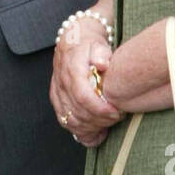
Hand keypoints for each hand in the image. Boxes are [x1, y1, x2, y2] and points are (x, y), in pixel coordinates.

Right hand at [50, 17, 123, 147]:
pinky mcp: (57, 100)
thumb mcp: (97, 44)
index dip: (100, 109)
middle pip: (77, 112)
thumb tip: (103, 64)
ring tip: (108, 125)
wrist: (72, 41)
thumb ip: (101, 53)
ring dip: (90, 128)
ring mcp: (57, 94)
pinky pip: (65, 122)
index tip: (116, 112)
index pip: (83, 97)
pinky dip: (80, 132)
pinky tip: (96, 134)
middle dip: (99, 120)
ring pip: (70, 121)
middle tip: (117, 117)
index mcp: (72, 70)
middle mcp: (61, 84)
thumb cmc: (89, 44)